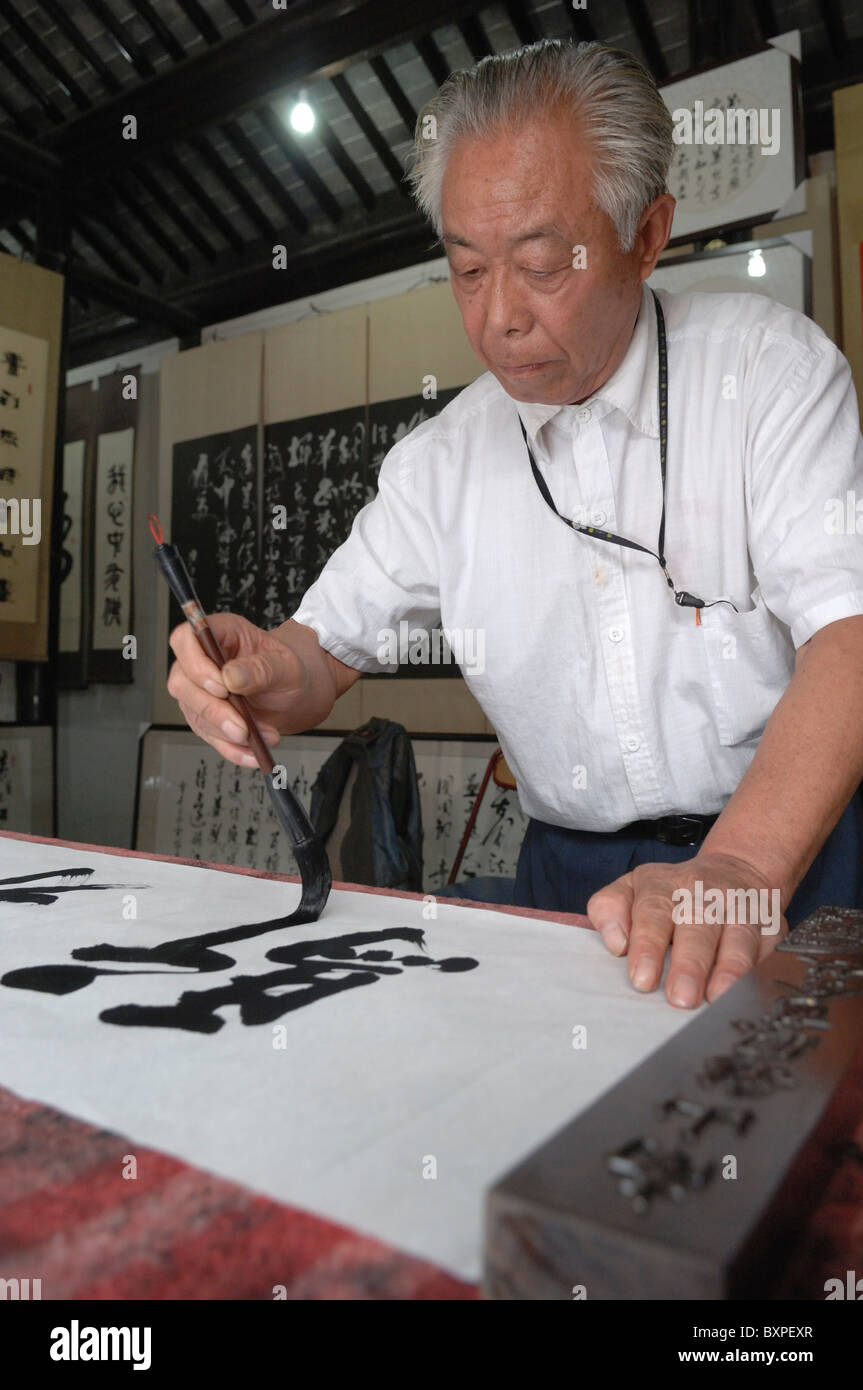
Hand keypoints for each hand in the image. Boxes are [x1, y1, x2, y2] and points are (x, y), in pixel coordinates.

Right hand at [167, 612, 306, 766]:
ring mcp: (200, 690)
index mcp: (221, 634)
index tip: (222, 687)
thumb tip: (231, 676)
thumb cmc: (290, 670)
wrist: (297, 693)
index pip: (185, 638)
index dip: (195, 663)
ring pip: (194, 713)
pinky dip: (232, 749)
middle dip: (212, 709)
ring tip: (263, 737)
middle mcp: (203, 660)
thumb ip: (261, 668)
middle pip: (182, 682)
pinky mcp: (206, 716)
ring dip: (226, 732)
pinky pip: (210, 736)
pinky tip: (252, 754)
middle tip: (242, 727)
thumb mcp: (287, 666)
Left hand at [587, 851, 787, 1007]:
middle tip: (680, 998)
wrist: (735, 872)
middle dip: (690, 963)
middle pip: (698, 926)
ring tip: (717, 998)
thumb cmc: (672, 894)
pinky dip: (760, 972)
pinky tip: (750, 994)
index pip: (653, 912)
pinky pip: (769, 951)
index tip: (643, 979)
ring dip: (729, 969)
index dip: (648, 946)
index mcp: (663, 885)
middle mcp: (705, 894)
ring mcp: (741, 909)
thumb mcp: (632, 888)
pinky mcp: (771, 927)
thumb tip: (614, 942)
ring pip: (738, 938)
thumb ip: (609, 909)